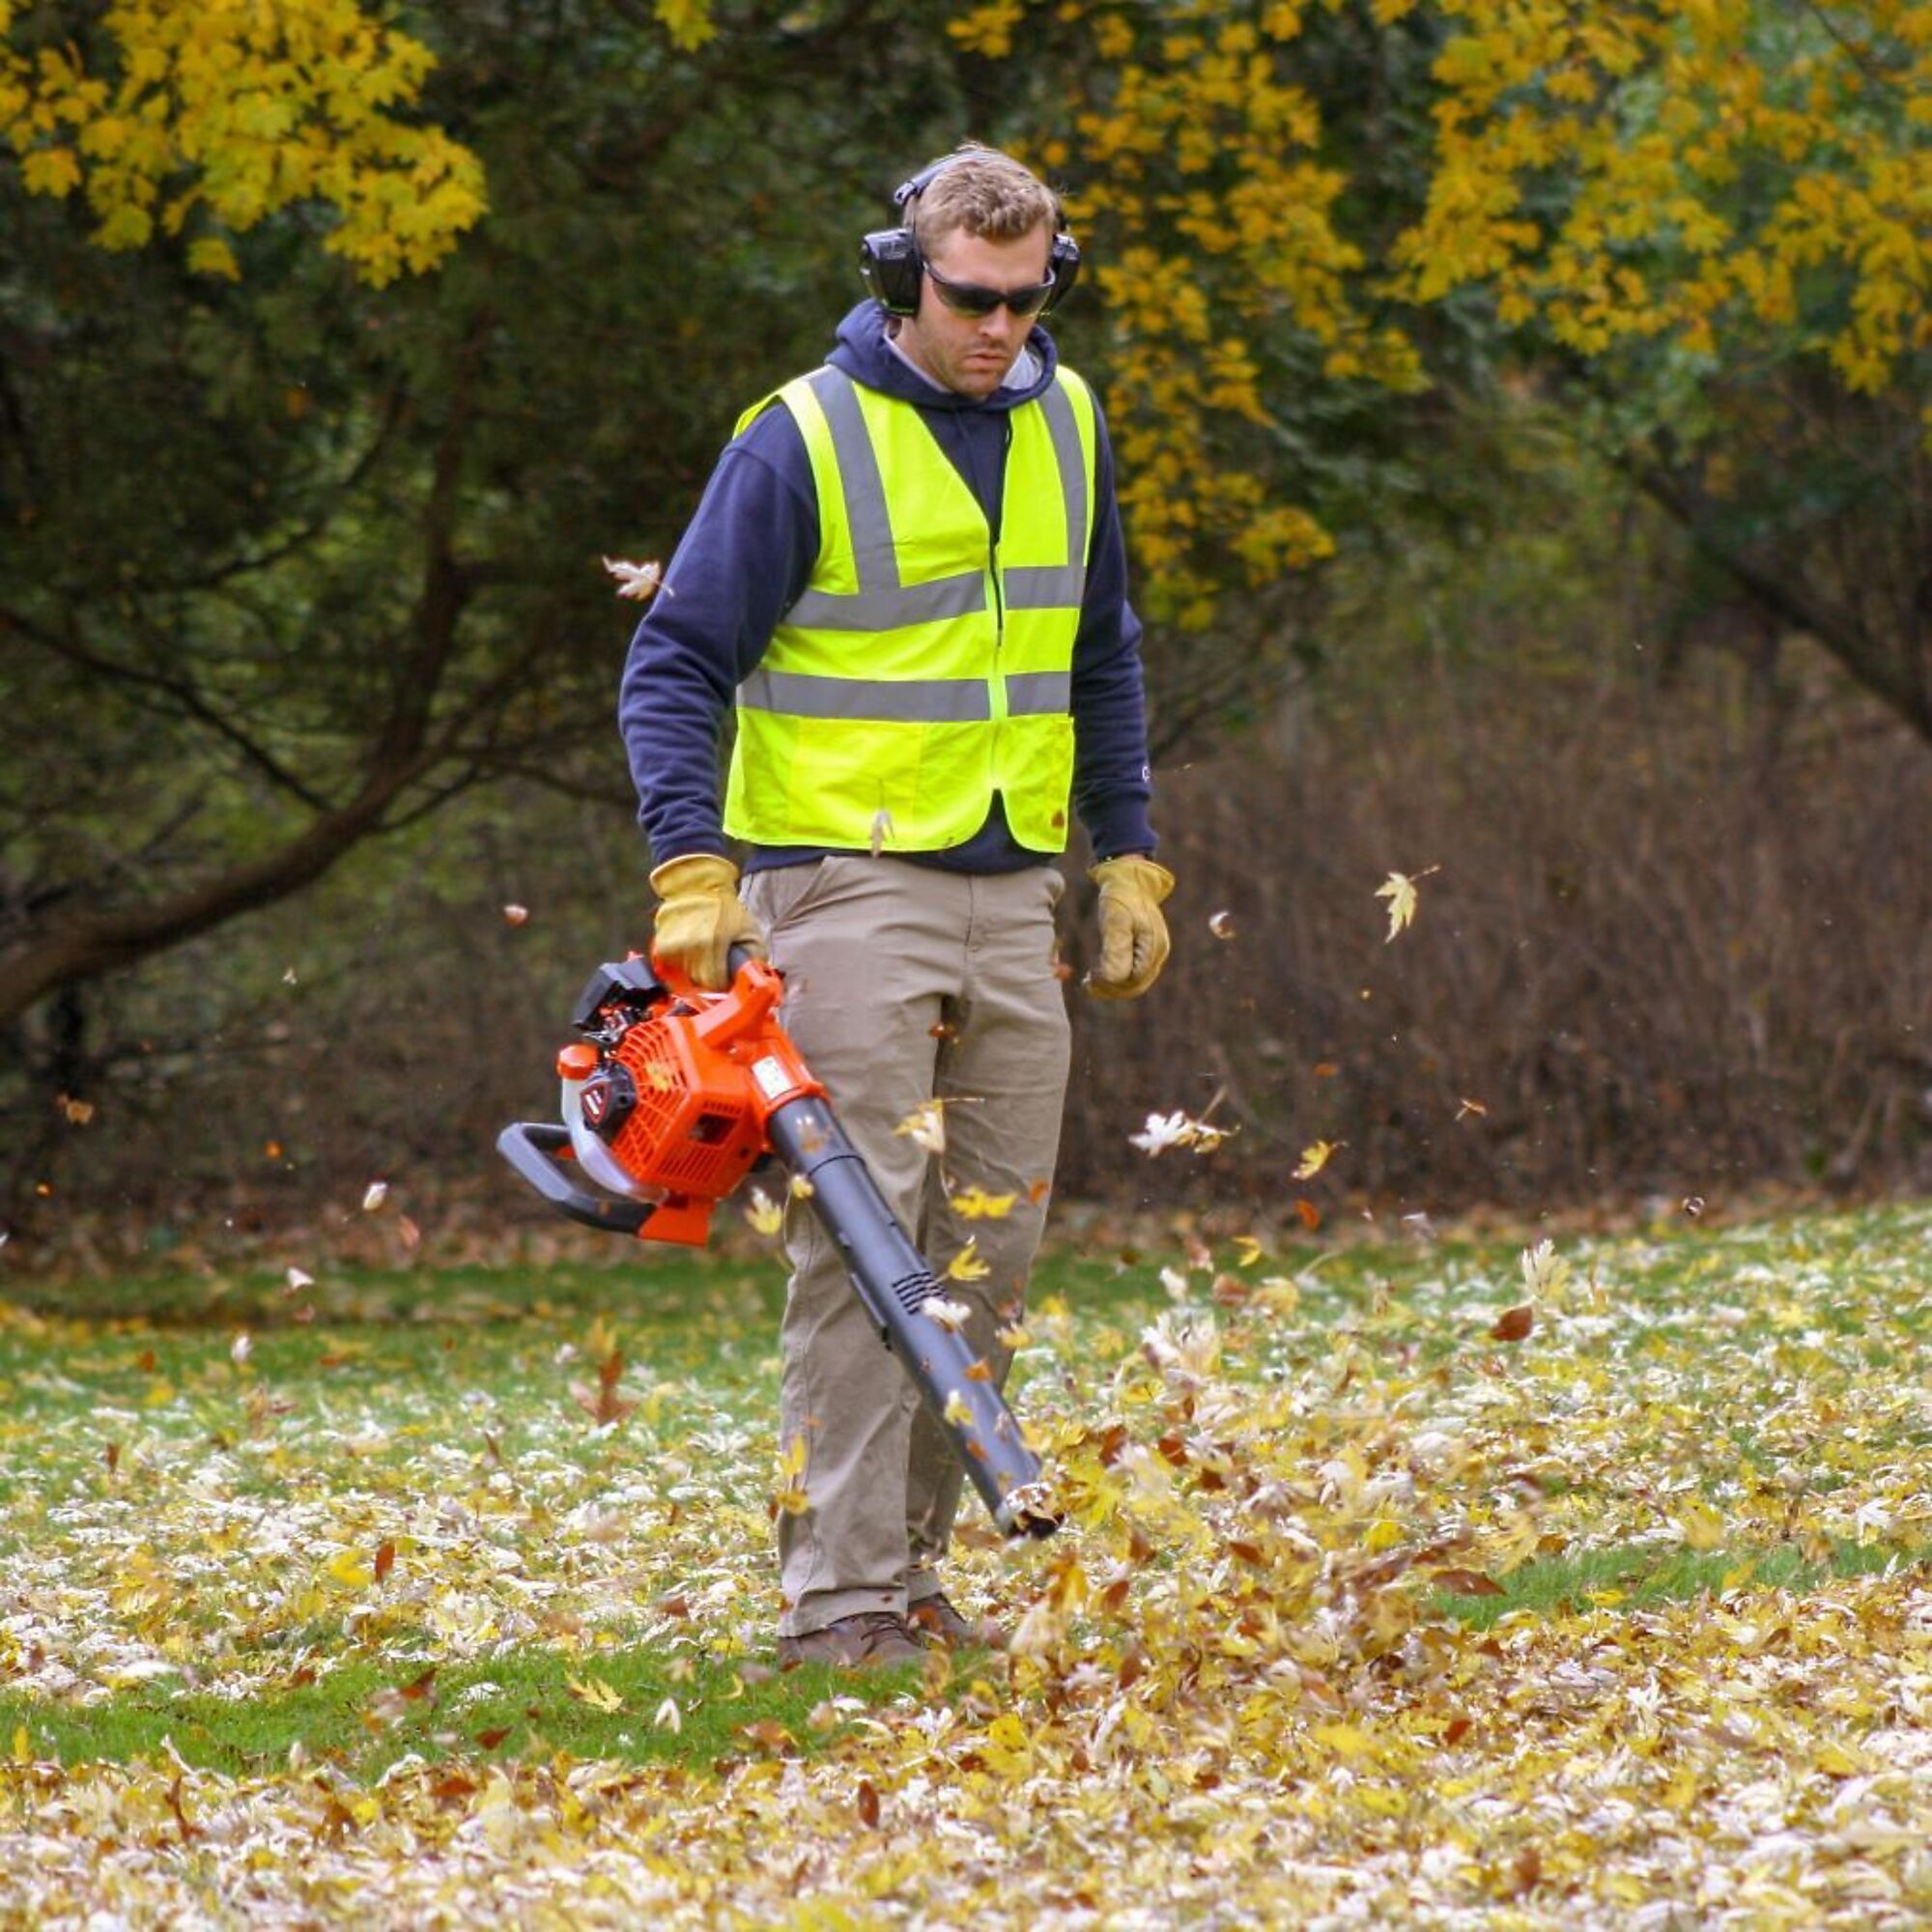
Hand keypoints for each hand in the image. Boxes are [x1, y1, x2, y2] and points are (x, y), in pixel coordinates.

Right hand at [649, 854, 766, 989]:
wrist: (697, 885)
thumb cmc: (725, 908)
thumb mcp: (749, 930)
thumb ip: (754, 958)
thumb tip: (752, 979)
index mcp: (713, 943)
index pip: (714, 982)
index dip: (723, 981)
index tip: (726, 974)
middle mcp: (690, 945)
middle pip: (700, 980)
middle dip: (710, 975)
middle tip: (717, 959)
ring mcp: (673, 945)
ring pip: (686, 974)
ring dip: (696, 967)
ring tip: (704, 948)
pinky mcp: (661, 944)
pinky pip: (673, 965)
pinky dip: (682, 960)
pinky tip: (690, 946)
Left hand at [1086, 855, 1174, 1000]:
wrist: (1129, 878)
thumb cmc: (1121, 897)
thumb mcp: (1115, 921)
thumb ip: (1115, 951)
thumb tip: (1112, 980)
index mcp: (1153, 947)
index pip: (1134, 980)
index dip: (1112, 985)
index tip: (1090, 979)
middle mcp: (1158, 953)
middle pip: (1135, 985)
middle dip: (1111, 989)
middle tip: (1087, 985)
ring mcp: (1153, 952)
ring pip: (1134, 982)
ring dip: (1112, 986)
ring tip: (1089, 983)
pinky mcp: (1145, 949)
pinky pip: (1132, 972)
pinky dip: (1116, 977)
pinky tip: (1098, 974)